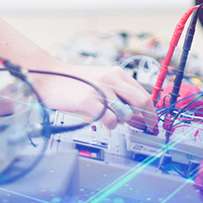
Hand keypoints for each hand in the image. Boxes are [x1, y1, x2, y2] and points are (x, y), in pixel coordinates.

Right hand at [31, 63, 157, 132]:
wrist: (49, 77)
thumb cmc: (73, 81)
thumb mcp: (100, 80)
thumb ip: (118, 92)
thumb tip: (135, 112)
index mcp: (116, 73)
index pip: (143, 93)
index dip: (151, 111)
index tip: (153, 122)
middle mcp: (111, 79)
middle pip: (140, 102)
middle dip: (146, 118)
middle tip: (146, 128)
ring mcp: (101, 90)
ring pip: (125, 113)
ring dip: (121, 121)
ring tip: (110, 119)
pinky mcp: (89, 101)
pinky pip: (110, 119)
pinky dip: (110, 124)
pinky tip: (103, 121)